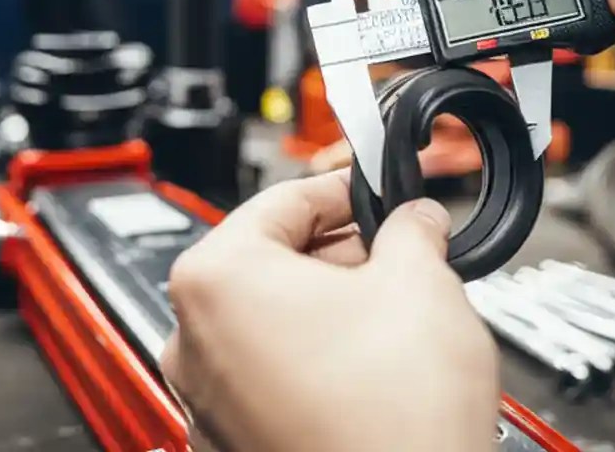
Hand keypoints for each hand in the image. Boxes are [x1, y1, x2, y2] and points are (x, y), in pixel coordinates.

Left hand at [162, 172, 498, 451]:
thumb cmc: (392, 421)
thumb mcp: (422, 283)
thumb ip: (411, 230)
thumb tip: (414, 220)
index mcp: (217, 280)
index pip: (284, 199)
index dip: (346, 189)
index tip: (380, 193)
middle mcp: (192, 340)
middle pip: (272, 263)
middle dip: (342, 253)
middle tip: (400, 253)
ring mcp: (208, 401)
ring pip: (272, 324)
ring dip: (331, 310)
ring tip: (394, 315)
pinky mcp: (233, 443)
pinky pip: (271, 378)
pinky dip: (316, 363)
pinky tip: (372, 369)